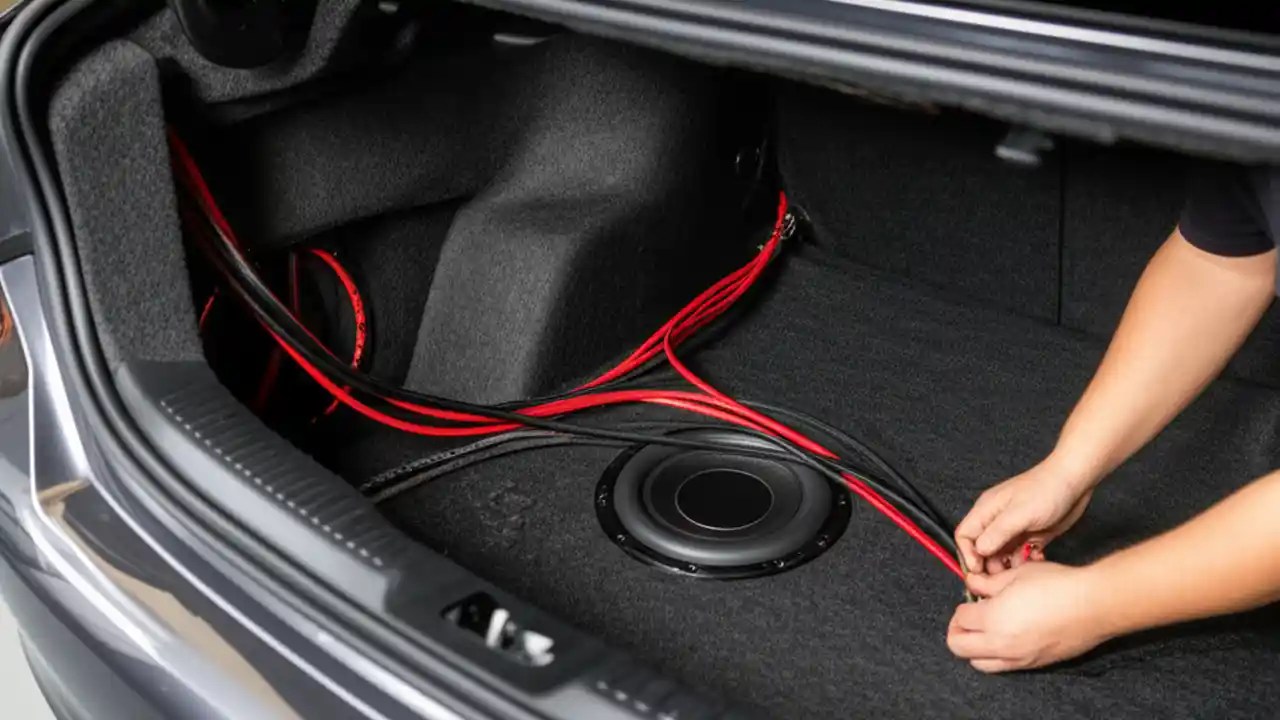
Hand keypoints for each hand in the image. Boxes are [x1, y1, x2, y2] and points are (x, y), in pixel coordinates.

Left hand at [947, 562, 1111, 671]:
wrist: (1093, 605)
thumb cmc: (1057, 585)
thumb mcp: (1017, 575)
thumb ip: (989, 583)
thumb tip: (973, 583)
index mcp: (993, 619)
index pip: (960, 619)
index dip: (962, 607)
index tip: (970, 599)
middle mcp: (1001, 644)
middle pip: (959, 647)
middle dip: (957, 631)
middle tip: (967, 618)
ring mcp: (1018, 658)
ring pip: (979, 663)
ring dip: (974, 648)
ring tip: (985, 629)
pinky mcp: (1034, 664)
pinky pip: (1003, 667)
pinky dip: (995, 656)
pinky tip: (1006, 637)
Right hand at [955, 458, 1094, 574]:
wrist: (1075, 481)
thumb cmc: (1047, 489)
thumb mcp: (1020, 514)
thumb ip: (997, 533)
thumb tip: (978, 551)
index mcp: (987, 510)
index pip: (965, 536)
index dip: (967, 554)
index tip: (979, 570)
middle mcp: (997, 520)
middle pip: (981, 548)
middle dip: (988, 564)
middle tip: (1002, 577)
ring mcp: (1013, 528)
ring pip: (1000, 554)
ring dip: (1008, 565)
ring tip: (1021, 568)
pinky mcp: (1030, 535)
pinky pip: (1019, 554)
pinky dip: (1024, 561)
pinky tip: (1035, 559)